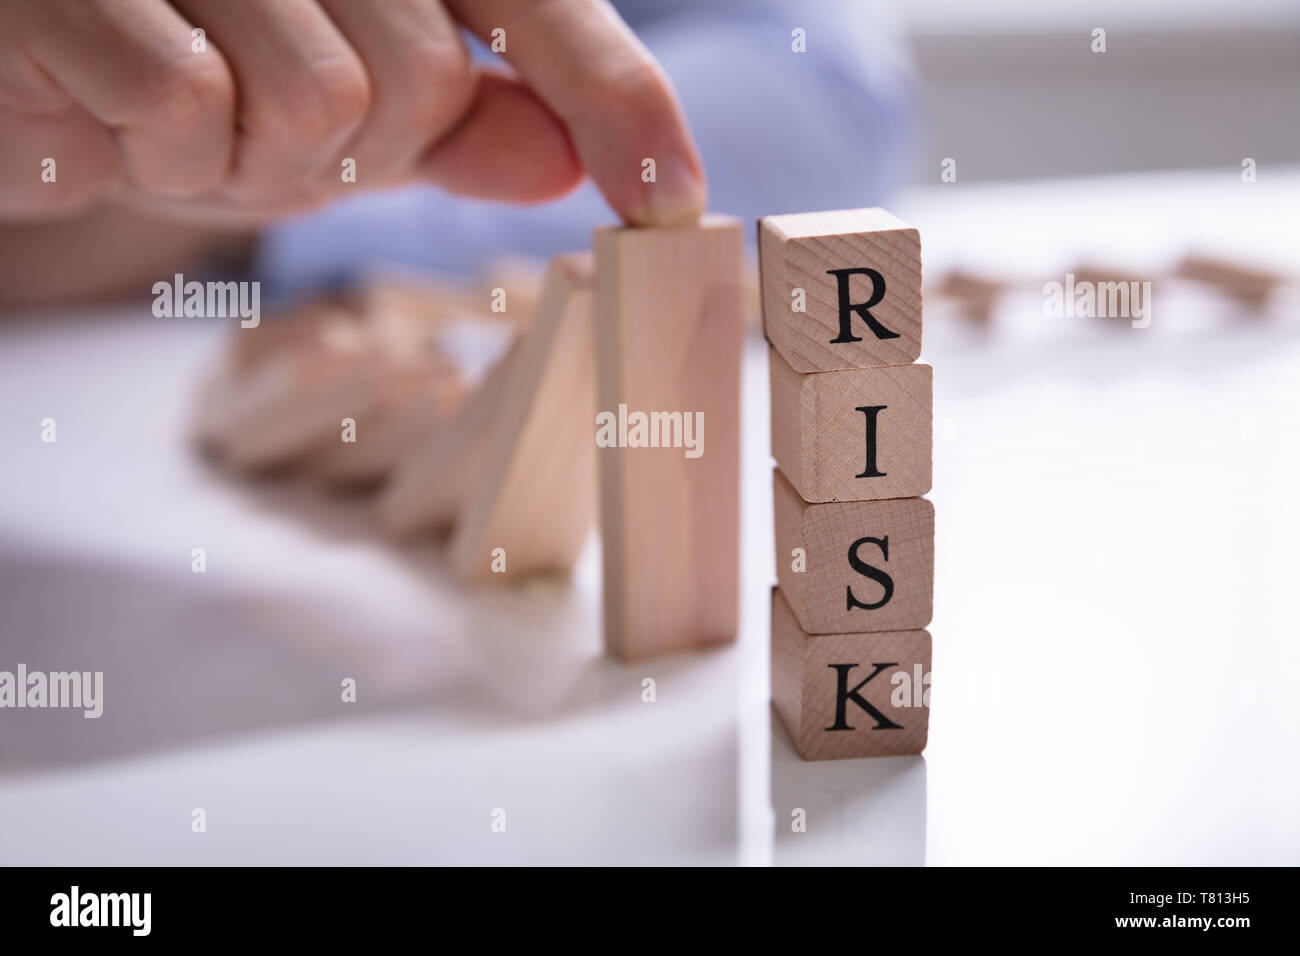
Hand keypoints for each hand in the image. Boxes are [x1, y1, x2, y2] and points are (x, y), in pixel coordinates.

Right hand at [0, 0, 706, 226]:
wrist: (43, 86)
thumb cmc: (205, 94)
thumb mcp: (353, 124)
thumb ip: (464, 130)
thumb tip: (566, 163)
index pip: (531, 1)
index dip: (612, 97)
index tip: (670, 202)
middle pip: (420, 73)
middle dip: (354, 147)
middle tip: (268, 132)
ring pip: (313, 92)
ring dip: (253, 159)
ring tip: (192, 126)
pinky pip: (188, 102)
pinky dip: (165, 155)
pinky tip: (120, 124)